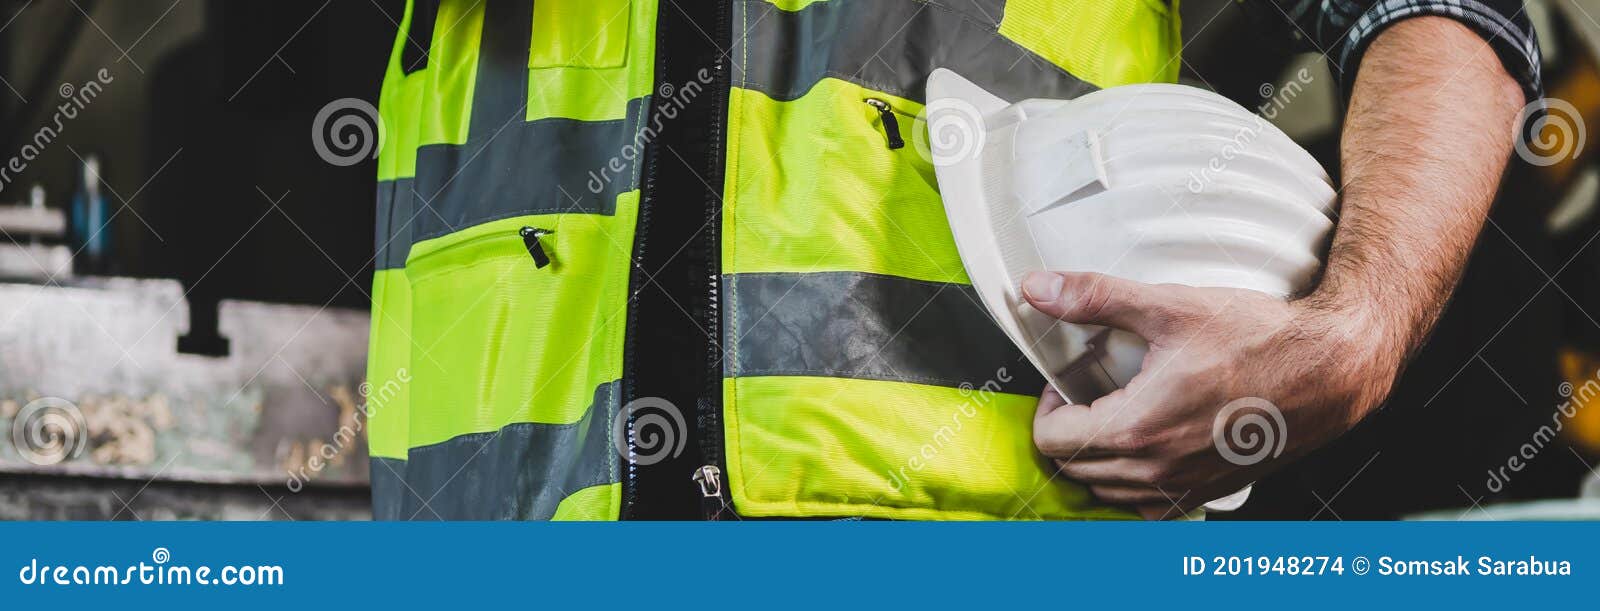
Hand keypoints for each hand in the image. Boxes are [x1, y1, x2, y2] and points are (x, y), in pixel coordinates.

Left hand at [1021, 270, 1403, 519]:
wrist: (1331, 368)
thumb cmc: (1261, 338)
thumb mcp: (1170, 306)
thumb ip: (1095, 298)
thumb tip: (1038, 289)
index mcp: (1137, 429)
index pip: (1052, 439)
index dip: (1049, 405)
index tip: (1068, 382)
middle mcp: (1157, 471)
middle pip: (1075, 468)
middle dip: (1069, 430)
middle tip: (1090, 394)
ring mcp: (1185, 488)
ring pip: (1108, 491)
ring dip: (1098, 459)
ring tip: (1117, 415)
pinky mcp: (1209, 492)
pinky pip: (1149, 506)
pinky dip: (1135, 484)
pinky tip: (1150, 447)